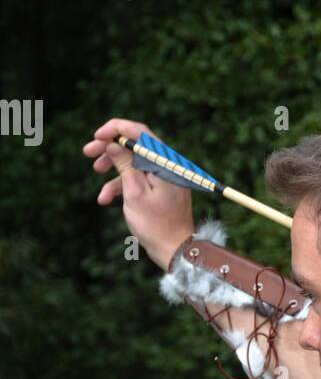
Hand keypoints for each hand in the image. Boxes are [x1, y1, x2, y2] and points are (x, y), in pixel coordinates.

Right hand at [83, 118, 194, 269]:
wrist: (175, 250)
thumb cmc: (155, 224)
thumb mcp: (134, 192)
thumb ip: (125, 163)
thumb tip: (115, 142)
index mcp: (165, 163)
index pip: (141, 132)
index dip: (116, 129)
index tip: (96, 136)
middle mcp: (168, 165)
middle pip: (136, 145)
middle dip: (111, 146)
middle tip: (88, 152)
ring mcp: (165, 177)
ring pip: (135, 161)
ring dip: (113, 165)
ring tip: (96, 170)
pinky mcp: (161, 188)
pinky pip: (140, 178)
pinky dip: (122, 184)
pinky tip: (105, 198)